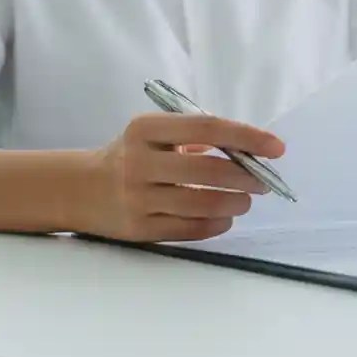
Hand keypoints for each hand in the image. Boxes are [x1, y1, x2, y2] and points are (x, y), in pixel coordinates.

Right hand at [81, 113, 285, 241]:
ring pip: (203, 203)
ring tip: (245, 200)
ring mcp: (137, 198)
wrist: (79, 190)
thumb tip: (249, 150)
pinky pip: (190, 229)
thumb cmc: (131, 156)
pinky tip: (225, 217)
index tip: (277, 148)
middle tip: (262, 181)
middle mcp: (138, 162)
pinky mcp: (139, 229)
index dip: (247, 137)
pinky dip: (217, 223)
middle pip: (209, 169)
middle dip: (247, 176)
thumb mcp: (153, 135)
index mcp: (144, 129)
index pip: (207, 127)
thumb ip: (195, 137)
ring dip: (236, 202)